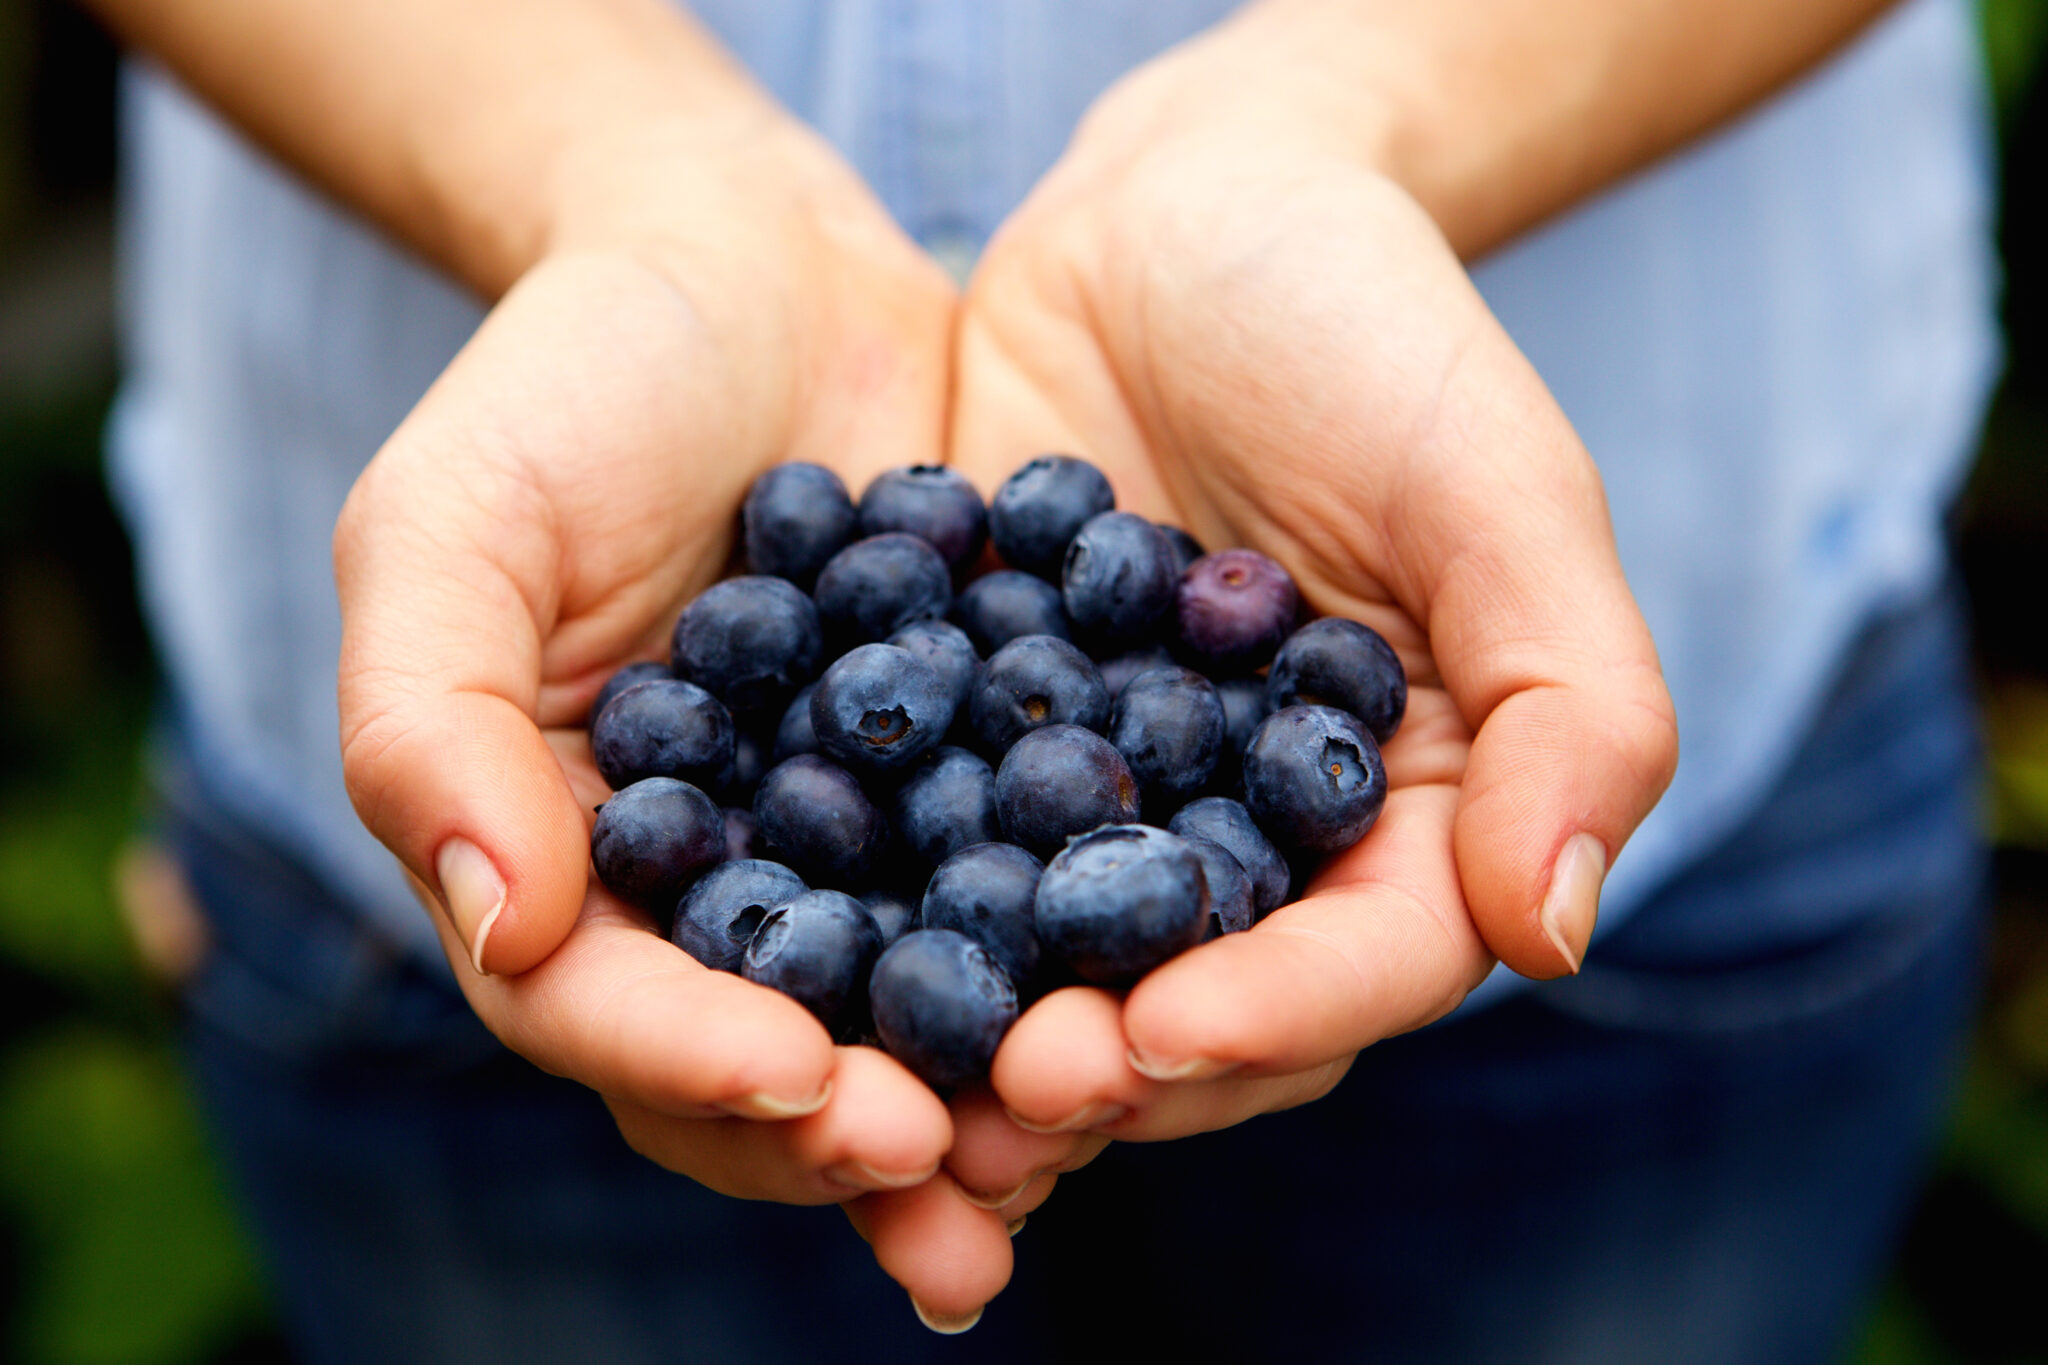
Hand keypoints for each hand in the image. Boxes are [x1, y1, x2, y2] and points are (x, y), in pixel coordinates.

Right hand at [332, 109, 994, 1283]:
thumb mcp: (456, 526)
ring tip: (1070, 1143)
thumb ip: (436, 729)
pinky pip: (1026, 894)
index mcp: (566, 863)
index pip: (605, 1012)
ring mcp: (852, 849)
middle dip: (855, 1136)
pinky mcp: (974, 787)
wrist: (754, 268)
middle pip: (761, 1063)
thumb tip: (506, 932)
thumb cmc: (574, 383)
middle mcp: (713, 889)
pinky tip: (1169, 990)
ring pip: (903, 1016)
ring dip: (983, 1101)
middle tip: (965, 1175)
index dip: (700, 1065)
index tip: (812, 1085)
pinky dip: (1085, 955)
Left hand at [938, 21, 1676, 1241]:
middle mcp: (1253, 842)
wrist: (1185, 214)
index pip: (1363, 962)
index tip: (1160, 1037)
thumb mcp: (1500, 491)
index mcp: (1406, 819)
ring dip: (974, 1037)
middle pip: (1199, 1003)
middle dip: (1106, 1062)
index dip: (1273, 1016)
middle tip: (1003, 1093)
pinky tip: (787, 947)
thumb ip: (1571, 706)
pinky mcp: (973, 745)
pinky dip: (864, 904)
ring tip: (882, 1082)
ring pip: (1051, 964)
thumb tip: (1556, 933)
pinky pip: (921, 845)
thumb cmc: (1374, 331)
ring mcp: (1104, 805)